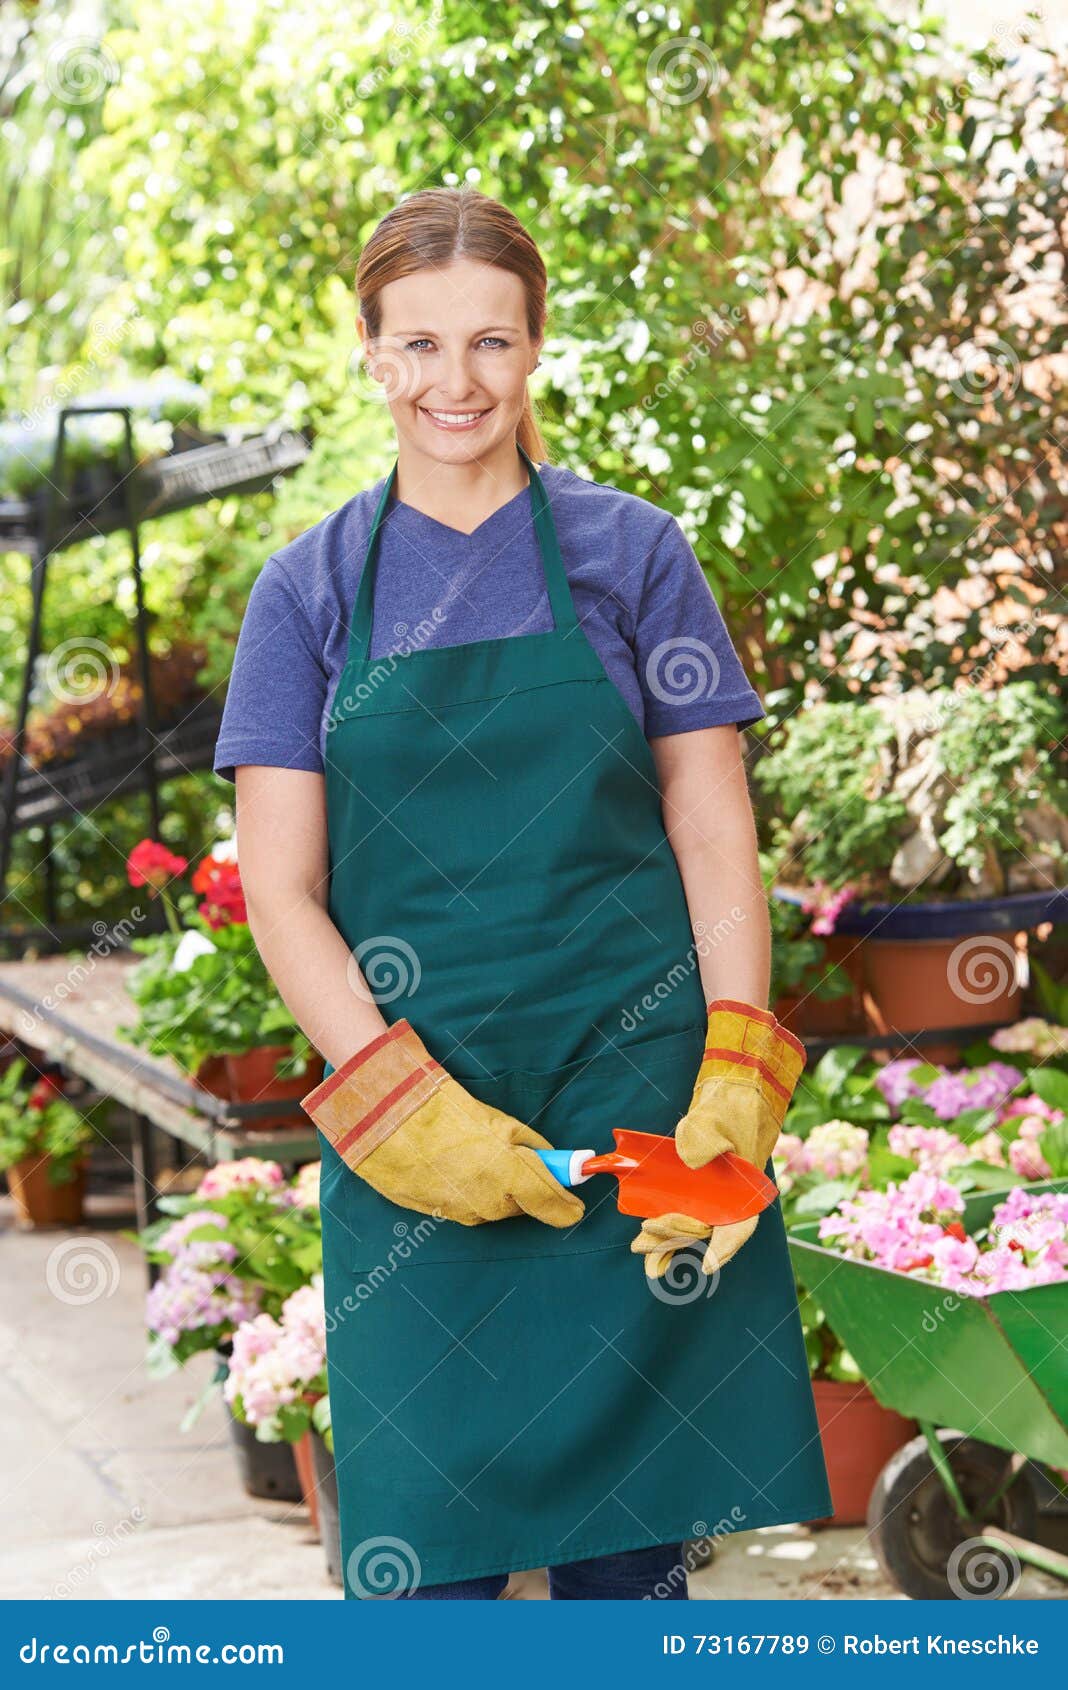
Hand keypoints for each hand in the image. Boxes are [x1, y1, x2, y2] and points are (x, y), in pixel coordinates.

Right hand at [301, 1019, 584, 1228]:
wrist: (384, 1121)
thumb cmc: (444, 1111)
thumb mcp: (499, 1121)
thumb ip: (532, 1147)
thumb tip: (553, 1161)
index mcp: (513, 1177)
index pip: (556, 1208)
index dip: (568, 1205)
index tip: (576, 1202)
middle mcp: (491, 1204)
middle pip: (523, 1206)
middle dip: (523, 1186)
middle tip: (508, 1154)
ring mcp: (463, 1213)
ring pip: (493, 1208)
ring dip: (494, 1188)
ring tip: (472, 1154)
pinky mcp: (438, 1215)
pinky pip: (466, 1207)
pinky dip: (466, 1191)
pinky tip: (452, 1166)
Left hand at [629, 999, 801, 1280]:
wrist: (734, 1082)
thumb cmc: (733, 1101)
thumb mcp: (720, 1115)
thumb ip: (705, 1135)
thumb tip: (690, 1159)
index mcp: (746, 1187)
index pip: (741, 1226)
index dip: (725, 1248)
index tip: (705, 1264)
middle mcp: (732, 1195)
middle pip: (707, 1228)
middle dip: (676, 1239)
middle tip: (645, 1243)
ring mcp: (714, 1190)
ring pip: (693, 1223)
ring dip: (667, 1238)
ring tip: (641, 1249)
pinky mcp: (698, 1184)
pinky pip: (683, 1208)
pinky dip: (666, 1224)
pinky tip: (646, 1239)